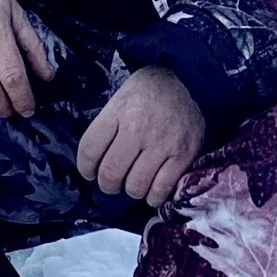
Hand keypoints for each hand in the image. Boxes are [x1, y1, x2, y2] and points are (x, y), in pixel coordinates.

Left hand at [76, 66, 206, 206]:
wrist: (191, 80)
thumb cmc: (152, 90)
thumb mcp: (122, 96)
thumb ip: (109, 125)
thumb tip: (95, 160)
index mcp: (119, 110)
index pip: (89, 149)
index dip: (85, 168)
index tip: (90, 172)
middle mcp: (138, 128)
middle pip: (110, 173)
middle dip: (107, 184)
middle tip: (112, 182)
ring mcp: (162, 143)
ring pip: (135, 186)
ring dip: (131, 189)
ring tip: (135, 182)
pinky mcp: (183, 155)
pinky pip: (161, 190)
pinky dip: (153, 197)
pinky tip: (152, 190)